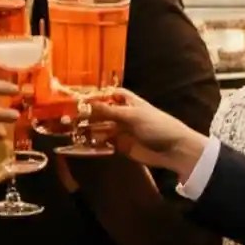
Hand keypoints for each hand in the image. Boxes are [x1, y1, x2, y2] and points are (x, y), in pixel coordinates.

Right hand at [86, 89, 208, 179]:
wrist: (174, 150)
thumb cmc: (156, 126)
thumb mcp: (132, 115)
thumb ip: (110, 111)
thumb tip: (88, 103)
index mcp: (129, 102)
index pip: (111, 94)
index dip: (98, 95)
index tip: (80, 97)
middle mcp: (124, 115)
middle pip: (103, 112)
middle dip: (89, 113)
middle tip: (70, 116)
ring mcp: (123, 131)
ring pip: (102, 128)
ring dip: (90, 129)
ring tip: (74, 130)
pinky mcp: (122, 146)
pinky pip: (106, 143)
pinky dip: (96, 143)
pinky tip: (84, 142)